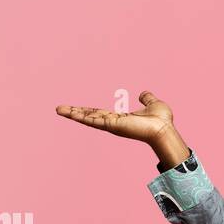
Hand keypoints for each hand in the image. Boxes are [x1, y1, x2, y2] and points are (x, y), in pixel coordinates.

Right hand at [55, 90, 174, 145]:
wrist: (164, 129)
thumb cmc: (161, 120)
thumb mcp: (152, 104)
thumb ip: (147, 99)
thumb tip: (143, 94)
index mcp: (120, 119)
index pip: (99, 114)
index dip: (87, 111)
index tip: (76, 109)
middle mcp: (113, 123)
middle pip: (89, 116)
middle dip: (75, 113)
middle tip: (59, 109)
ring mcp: (112, 125)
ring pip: (88, 118)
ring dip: (73, 114)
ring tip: (59, 110)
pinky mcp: (112, 125)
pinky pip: (93, 120)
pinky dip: (81, 117)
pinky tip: (70, 113)